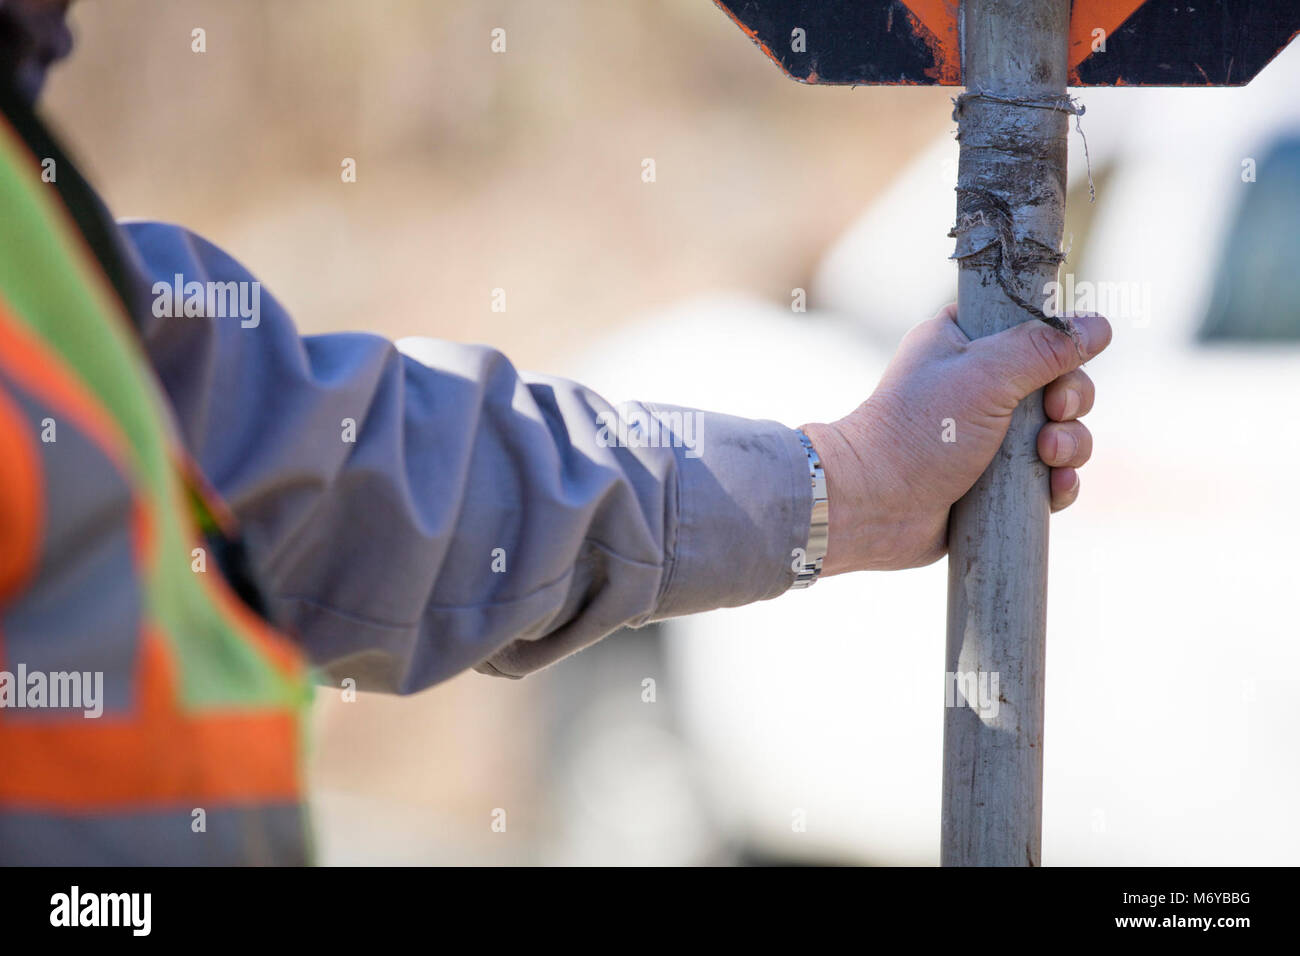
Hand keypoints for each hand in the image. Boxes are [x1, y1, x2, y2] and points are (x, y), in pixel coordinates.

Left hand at [800, 304, 1111, 573]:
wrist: (876, 505)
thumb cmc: (921, 430)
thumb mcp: (986, 374)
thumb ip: (1044, 347)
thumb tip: (1099, 325)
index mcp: (963, 342)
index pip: (1030, 328)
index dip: (1057, 345)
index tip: (1059, 363)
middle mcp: (977, 386)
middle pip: (1057, 382)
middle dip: (1070, 400)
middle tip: (1056, 412)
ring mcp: (987, 437)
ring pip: (1059, 432)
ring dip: (1070, 443)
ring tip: (1049, 456)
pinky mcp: (995, 483)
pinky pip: (1047, 478)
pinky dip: (1059, 483)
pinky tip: (1056, 488)